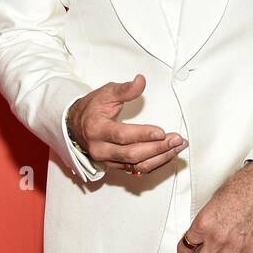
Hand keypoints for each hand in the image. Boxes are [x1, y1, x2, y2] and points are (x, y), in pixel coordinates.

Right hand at [68, 74, 185, 174]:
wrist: (75, 127)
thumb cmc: (91, 109)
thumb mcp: (105, 94)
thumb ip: (125, 89)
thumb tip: (140, 81)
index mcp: (96, 129)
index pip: (122, 135)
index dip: (142, 134)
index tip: (161, 132)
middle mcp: (100, 149)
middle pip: (132, 154)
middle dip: (157, 148)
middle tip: (176, 140)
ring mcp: (108, 160)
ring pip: (136, 165)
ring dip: (160, 158)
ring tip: (177, 147)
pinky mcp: (115, 166)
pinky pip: (137, 170)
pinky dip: (155, 163)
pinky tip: (168, 155)